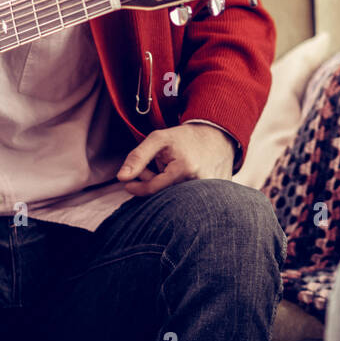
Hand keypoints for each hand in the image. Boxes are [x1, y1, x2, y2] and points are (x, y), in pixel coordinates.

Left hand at [116, 122, 235, 195]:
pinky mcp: (218, 198)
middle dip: (154, 187)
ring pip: (177, 201)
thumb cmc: (184, 139)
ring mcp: (211, 192)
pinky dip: (181, 194)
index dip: (137, 188)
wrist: (217, 137)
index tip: (129, 184)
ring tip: (170, 174)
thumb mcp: (158, 139)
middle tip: (154, 173)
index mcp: (185, 169)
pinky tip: (184, 180)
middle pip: (165, 198)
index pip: (153, 189)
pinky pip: (191, 203)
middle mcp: (200, 183)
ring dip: (168, 190)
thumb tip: (121, 177)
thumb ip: (138, 157)